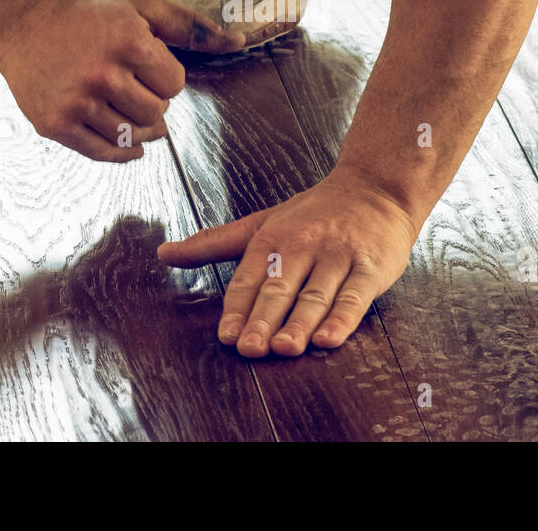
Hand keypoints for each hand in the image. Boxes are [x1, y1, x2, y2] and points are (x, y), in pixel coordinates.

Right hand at [0, 0, 243, 160]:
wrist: (27, 22)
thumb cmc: (95, 15)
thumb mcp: (143, 9)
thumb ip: (192, 27)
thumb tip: (239, 42)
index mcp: (127, 43)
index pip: (174, 85)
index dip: (164, 76)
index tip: (144, 64)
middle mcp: (101, 75)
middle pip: (157, 115)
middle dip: (151, 101)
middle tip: (131, 84)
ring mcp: (75, 103)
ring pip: (133, 137)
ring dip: (136, 125)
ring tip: (122, 104)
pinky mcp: (55, 125)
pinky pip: (103, 153)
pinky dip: (122, 151)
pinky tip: (129, 144)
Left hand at [157, 173, 419, 356]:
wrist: (375, 187)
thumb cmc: (314, 213)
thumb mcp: (261, 223)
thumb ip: (213, 244)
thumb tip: (163, 254)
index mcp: (272, 238)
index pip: (249, 279)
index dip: (238, 309)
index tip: (227, 337)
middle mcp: (303, 245)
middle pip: (280, 289)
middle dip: (264, 320)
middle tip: (251, 349)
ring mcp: (338, 256)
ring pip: (316, 295)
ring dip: (300, 322)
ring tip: (286, 347)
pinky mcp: (371, 266)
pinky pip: (355, 296)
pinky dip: (343, 318)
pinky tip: (329, 339)